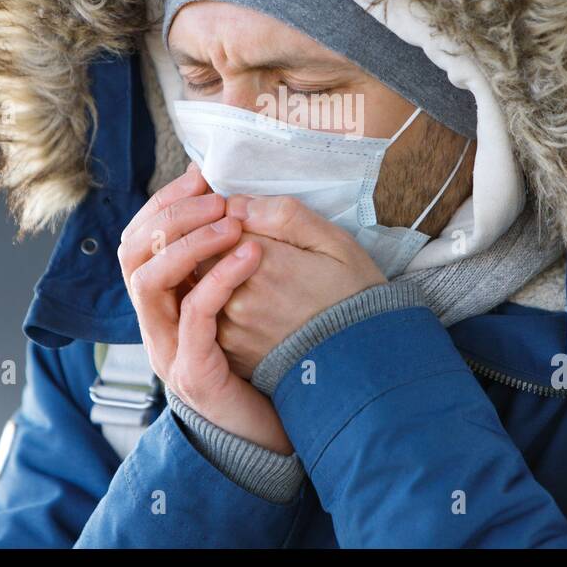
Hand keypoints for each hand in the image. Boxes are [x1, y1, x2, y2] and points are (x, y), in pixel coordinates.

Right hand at [116, 163, 292, 453]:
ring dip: (188, 243)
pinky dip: (218, 278)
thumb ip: (226, 260)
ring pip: (149, 281)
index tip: (200, 174)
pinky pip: (193, 316)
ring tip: (231, 220)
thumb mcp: (243, 300)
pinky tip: (250, 254)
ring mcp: (168, 349)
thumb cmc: (267, 359)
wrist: (277, 432)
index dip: (164, 202)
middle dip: (171, 215)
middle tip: (215, 196)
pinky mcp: (193, 372)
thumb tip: (230, 203)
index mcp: (164, 302)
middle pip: (132, 253)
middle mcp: (156, 324)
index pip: (141, 238)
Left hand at [215, 195, 386, 379]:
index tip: (252, 221)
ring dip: (220, 275)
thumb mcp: (333, 242)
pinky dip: (223, 305)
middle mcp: (238, 297)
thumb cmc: (352, 295)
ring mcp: (231, 328)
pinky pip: (211, 316)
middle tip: (253, 248)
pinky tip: (255, 305)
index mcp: (262, 263)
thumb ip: (283, 215)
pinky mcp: (230, 352)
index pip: (221, 223)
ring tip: (261, 280)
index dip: (234, 217)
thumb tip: (237, 204)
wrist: (362, 362)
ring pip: (204, 285)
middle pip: (206, 254)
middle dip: (221, 245)